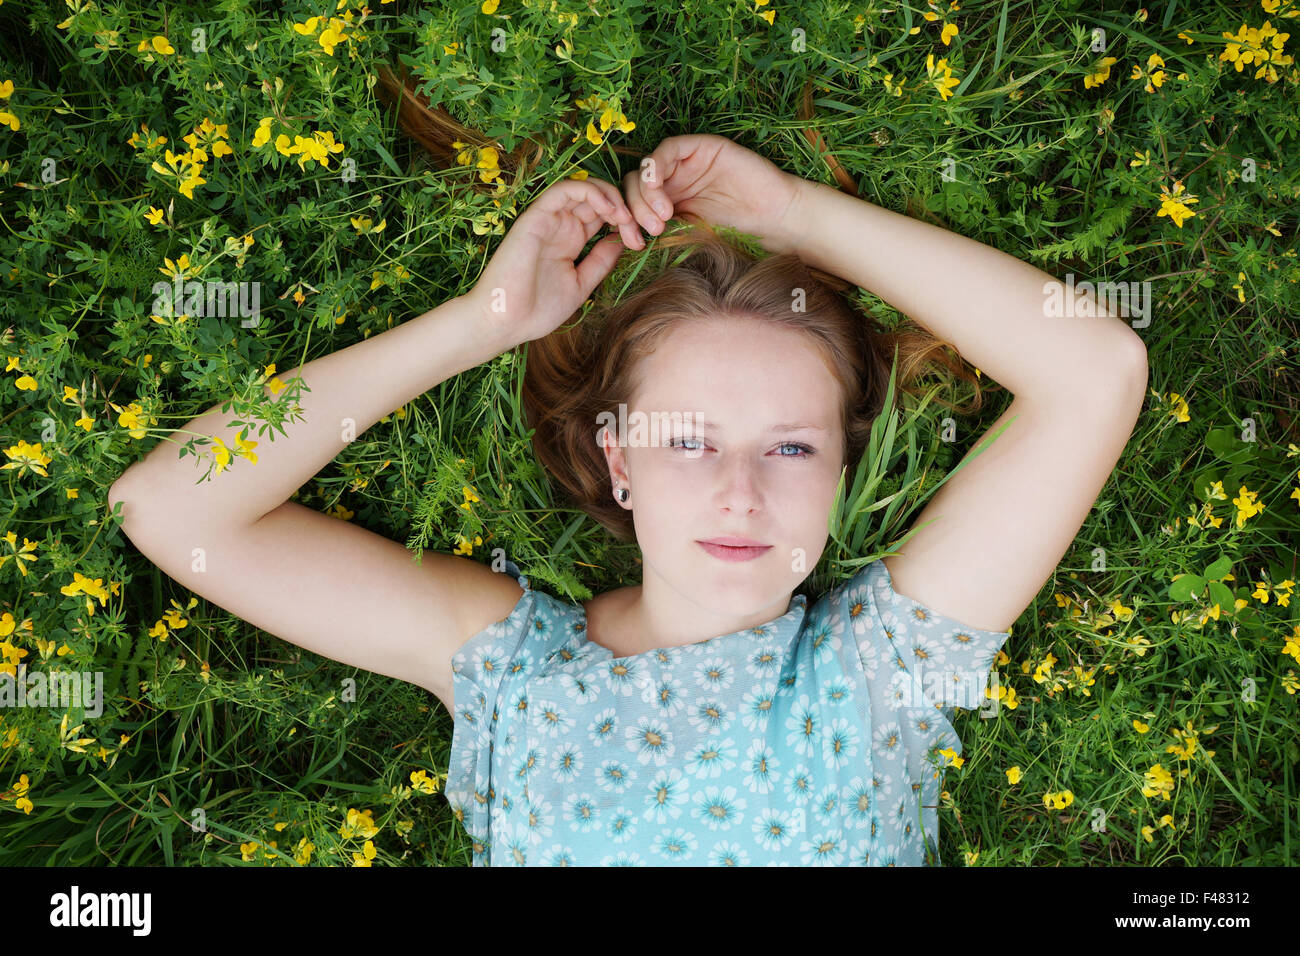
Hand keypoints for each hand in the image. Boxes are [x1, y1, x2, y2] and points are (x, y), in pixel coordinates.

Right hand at [466, 176, 634, 346]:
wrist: (505, 321)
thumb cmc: (537, 310)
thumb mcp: (580, 285)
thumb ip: (600, 262)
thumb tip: (622, 241)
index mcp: (570, 241)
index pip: (602, 217)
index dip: (626, 222)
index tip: (641, 243)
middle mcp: (561, 226)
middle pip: (599, 200)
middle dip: (625, 209)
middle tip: (640, 229)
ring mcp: (549, 219)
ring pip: (585, 188)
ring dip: (611, 196)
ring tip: (626, 217)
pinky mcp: (537, 215)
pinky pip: (566, 189)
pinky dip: (591, 192)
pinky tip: (609, 210)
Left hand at [619, 133, 806, 254]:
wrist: (776, 220)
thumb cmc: (739, 236)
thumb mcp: (690, 239)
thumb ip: (662, 234)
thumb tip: (624, 246)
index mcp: (668, 203)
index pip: (633, 205)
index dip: (627, 222)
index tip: (633, 244)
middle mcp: (673, 181)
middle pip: (635, 186)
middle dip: (635, 210)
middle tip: (649, 231)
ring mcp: (685, 163)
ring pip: (646, 169)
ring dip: (645, 194)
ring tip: (661, 218)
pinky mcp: (700, 146)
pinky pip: (666, 149)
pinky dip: (655, 168)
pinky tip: (660, 191)